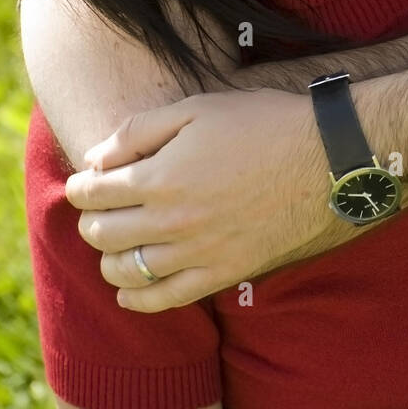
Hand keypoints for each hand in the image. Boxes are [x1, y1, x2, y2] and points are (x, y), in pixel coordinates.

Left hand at [65, 89, 332, 310]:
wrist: (327, 159)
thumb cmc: (263, 124)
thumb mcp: (197, 109)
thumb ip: (139, 131)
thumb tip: (95, 159)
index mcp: (163, 176)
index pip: (94, 192)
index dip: (80, 186)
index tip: (84, 182)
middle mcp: (173, 220)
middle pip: (102, 233)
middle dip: (91, 219)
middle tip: (99, 208)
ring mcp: (198, 252)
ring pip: (125, 271)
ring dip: (108, 258)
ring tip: (114, 243)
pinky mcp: (224, 273)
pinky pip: (166, 300)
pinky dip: (137, 299)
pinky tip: (127, 290)